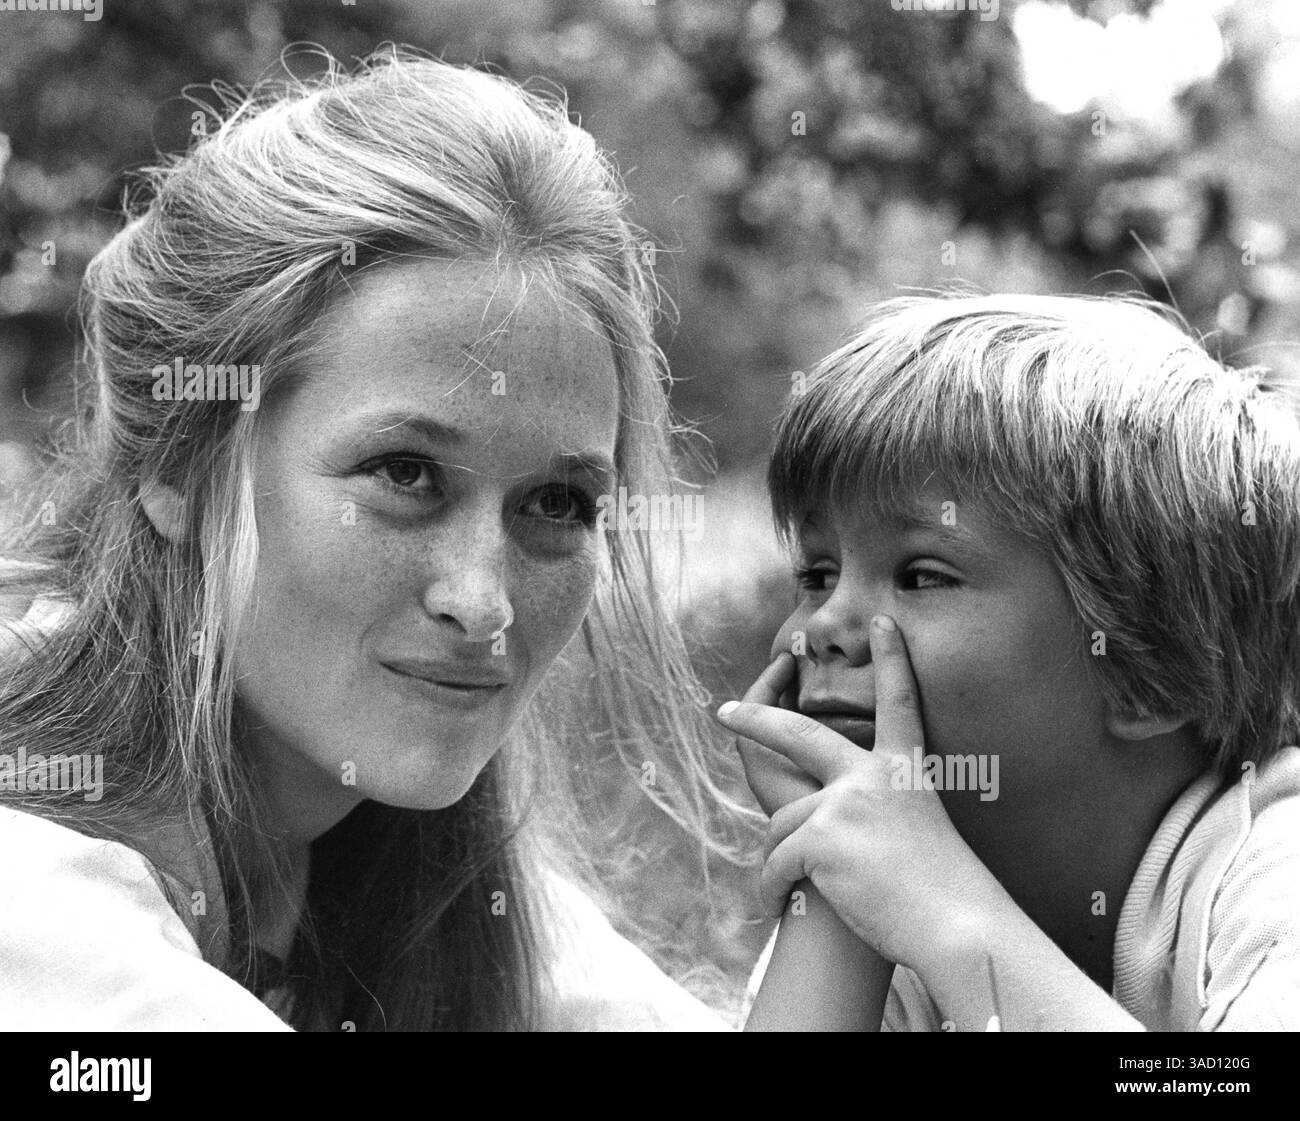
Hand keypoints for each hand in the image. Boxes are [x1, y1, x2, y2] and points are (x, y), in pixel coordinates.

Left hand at [716, 615, 1004, 974]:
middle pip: (799, 731)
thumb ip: (880, 811)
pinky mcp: (824, 836)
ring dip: (782, 861)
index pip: (899, 703)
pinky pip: (776, 860)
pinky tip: (780, 904)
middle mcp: (872, 776)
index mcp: (904, 770)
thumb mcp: (921, 833)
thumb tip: (831, 822)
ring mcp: (846, 802)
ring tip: (797, 890)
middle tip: (725, 711)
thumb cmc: (948, 896)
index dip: (892, 660)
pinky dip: (772, 887)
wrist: (959, 928)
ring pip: (782, 825)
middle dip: (756, 716)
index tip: (884, 624)